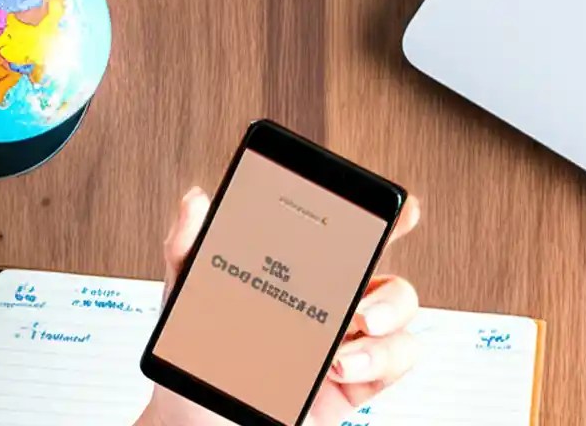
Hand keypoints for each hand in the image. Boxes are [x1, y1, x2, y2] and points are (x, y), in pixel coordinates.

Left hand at [136, 187, 422, 425]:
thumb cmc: (193, 373)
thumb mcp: (184, 305)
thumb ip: (189, 249)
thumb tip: (195, 200)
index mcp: (302, 281)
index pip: (352, 242)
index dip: (384, 221)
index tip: (399, 212)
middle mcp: (332, 310)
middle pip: (389, 283)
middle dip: (394, 290)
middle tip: (367, 304)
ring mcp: (349, 347)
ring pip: (401, 321)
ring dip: (386, 325)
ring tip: (348, 339)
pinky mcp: (357, 386)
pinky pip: (396, 361)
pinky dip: (379, 360)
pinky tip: (341, 366)